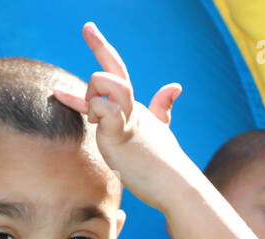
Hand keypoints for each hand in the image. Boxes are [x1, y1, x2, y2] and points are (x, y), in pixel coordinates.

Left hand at [52, 22, 187, 211]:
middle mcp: (130, 107)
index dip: (100, 47)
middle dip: (92, 84)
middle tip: (91, 111)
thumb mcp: (162, 131)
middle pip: (108, 72)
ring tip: (95, 123)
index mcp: (134, 106)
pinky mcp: (117, 134)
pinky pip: (101, 109)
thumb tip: (176, 85)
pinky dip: (96, 114)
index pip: (117, 70)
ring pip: (102, 83)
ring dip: (90, 98)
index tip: (87, 27)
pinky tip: (103, 132)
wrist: (176, 185)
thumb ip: (163, 108)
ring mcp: (125, 119)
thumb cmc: (165, 164)